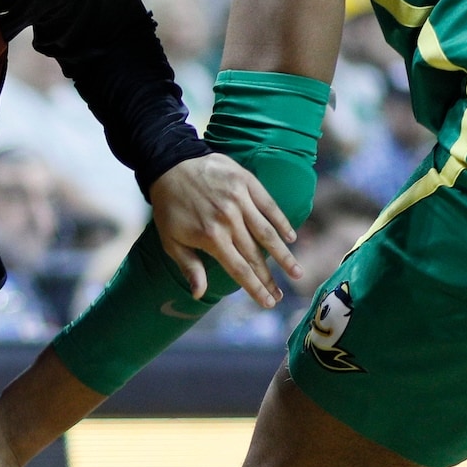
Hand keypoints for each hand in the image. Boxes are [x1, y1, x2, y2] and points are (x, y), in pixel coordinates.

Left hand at [147, 153, 296, 306]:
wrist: (170, 163)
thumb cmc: (169, 206)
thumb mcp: (170, 239)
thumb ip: (188, 266)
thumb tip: (199, 294)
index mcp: (211, 236)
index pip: (239, 269)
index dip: (255, 288)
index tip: (268, 303)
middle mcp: (229, 220)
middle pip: (255, 256)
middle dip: (269, 278)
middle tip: (281, 295)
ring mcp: (240, 200)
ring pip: (268, 233)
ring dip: (284, 255)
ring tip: (297, 273)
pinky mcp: (246, 182)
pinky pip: (269, 205)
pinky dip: (282, 222)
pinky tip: (291, 237)